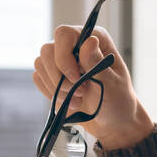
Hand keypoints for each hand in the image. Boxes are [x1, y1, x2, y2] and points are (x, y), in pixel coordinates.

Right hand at [32, 24, 152, 149]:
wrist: (111, 121)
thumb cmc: (118, 100)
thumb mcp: (112, 83)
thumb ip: (97, 63)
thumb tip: (89, 40)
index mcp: (95, 39)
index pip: (65, 34)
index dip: (64, 57)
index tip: (77, 79)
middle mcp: (76, 45)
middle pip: (48, 50)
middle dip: (59, 76)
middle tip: (80, 93)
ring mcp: (62, 59)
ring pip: (40, 64)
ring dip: (57, 87)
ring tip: (77, 100)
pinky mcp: (52, 74)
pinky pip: (39, 77)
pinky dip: (51, 92)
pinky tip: (68, 101)